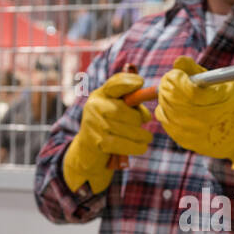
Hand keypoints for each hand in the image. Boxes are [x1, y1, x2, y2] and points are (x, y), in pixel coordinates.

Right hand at [62, 70, 150, 192]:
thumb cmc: (108, 127)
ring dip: (142, 136)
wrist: (87, 151)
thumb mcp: (116, 110)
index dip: (128, 82)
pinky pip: (125, 144)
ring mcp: (95, 124)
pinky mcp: (98, 142)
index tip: (140, 82)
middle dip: (139, 120)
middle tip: (143, 126)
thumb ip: (131, 105)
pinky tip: (142, 147)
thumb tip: (146, 116)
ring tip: (146, 138)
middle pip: (128, 111)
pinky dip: (137, 147)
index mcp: (100, 95)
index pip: (115, 84)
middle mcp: (94, 106)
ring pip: (130, 128)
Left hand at [155, 56, 233, 178]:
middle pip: (169, 97)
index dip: (175, 76)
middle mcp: (198, 120)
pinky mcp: (184, 141)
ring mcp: (190, 133)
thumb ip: (198, 71)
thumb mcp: (224, 84)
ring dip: (167, 97)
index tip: (179, 72)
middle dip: (168, 84)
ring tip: (177, 93)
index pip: (179, 86)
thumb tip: (179, 61)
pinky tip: (176, 107)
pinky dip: (166, 111)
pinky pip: (166, 122)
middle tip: (175, 79)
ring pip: (163, 109)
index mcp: (210, 102)